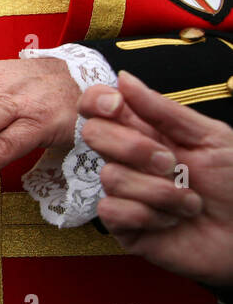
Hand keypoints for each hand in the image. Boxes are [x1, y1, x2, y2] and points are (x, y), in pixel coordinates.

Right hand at [81, 71, 232, 286]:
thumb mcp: (210, 138)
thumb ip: (164, 110)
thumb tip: (124, 78)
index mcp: (145, 132)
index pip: (97, 107)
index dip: (97, 101)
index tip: (118, 107)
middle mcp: (128, 159)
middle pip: (93, 134)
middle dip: (134, 148)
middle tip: (171, 163)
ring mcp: (123, 192)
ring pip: (110, 176)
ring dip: (160, 191)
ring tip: (189, 202)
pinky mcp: (123, 225)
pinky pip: (112, 210)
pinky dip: (149, 215)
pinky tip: (171, 221)